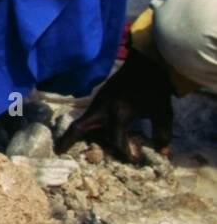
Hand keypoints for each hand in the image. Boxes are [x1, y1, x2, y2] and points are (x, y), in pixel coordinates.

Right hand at [55, 49, 172, 162]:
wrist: (143, 63)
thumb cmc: (153, 88)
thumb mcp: (162, 111)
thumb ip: (162, 133)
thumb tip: (163, 153)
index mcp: (119, 114)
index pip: (116, 141)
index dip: (125, 153)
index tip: (134, 161)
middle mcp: (102, 110)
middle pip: (80, 129)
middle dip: (72, 142)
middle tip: (61, 153)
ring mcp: (97, 103)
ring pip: (79, 122)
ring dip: (71, 134)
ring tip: (61, 146)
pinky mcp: (97, 99)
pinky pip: (85, 116)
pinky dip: (80, 127)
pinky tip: (84, 133)